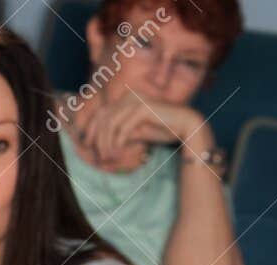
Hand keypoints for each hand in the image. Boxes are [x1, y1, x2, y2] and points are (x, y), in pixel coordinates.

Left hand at [70, 91, 202, 167]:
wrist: (187, 125)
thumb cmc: (166, 129)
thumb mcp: (140, 132)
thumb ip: (125, 133)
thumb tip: (109, 143)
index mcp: (128, 98)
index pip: (103, 112)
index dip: (93, 129)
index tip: (89, 146)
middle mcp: (130, 96)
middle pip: (104, 116)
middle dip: (97, 137)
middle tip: (98, 155)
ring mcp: (136, 100)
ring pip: (111, 122)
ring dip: (107, 141)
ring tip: (108, 156)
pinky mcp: (143, 109)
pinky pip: (124, 126)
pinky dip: (119, 140)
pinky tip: (118, 151)